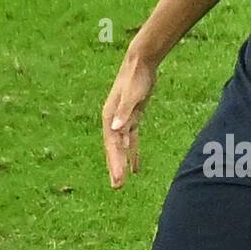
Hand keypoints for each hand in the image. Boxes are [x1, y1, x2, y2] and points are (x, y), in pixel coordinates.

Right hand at [101, 53, 156, 187]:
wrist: (140, 63)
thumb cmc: (136, 78)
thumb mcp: (132, 95)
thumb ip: (124, 112)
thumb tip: (115, 129)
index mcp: (110, 117)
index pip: (112, 145)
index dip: (114, 162)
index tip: (117, 178)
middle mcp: (113, 121)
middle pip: (114, 148)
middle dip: (115, 167)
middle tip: (117, 187)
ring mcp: (122, 120)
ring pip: (122, 147)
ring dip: (122, 163)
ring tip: (122, 182)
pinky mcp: (132, 118)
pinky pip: (131, 140)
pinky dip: (133, 153)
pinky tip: (136, 168)